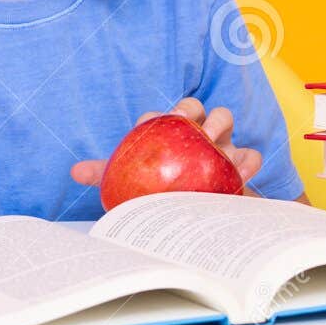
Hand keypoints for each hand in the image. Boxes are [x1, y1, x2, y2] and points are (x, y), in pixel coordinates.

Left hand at [69, 97, 262, 195]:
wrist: (194, 217)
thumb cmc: (161, 191)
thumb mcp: (131, 183)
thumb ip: (104, 174)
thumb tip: (74, 172)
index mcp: (167, 131)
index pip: (162, 115)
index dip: (160, 115)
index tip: (158, 120)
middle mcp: (192, 132)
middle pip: (194, 107)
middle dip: (191, 109)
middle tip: (187, 122)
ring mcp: (218, 144)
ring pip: (224, 119)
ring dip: (221, 124)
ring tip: (214, 139)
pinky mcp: (240, 164)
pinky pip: (250, 155)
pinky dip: (248, 159)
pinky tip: (241, 170)